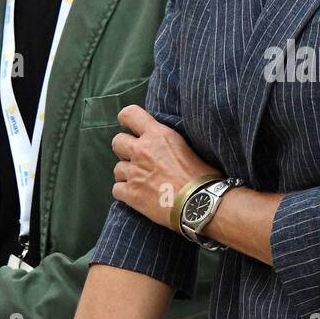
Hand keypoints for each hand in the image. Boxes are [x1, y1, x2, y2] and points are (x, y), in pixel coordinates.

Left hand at [111, 105, 220, 228]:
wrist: (200, 204)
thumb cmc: (203, 177)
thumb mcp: (187, 147)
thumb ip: (169, 142)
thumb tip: (166, 146)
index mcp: (158, 135)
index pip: (129, 114)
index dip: (126, 121)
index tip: (131, 128)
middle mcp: (141, 150)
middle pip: (117, 141)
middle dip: (125, 150)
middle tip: (138, 160)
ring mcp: (134, 172)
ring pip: (117, 168)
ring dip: (127, 174)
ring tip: (142, 182)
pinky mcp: (130, 194)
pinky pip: (116, 189)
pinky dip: (125, 193)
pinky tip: (138, 196)